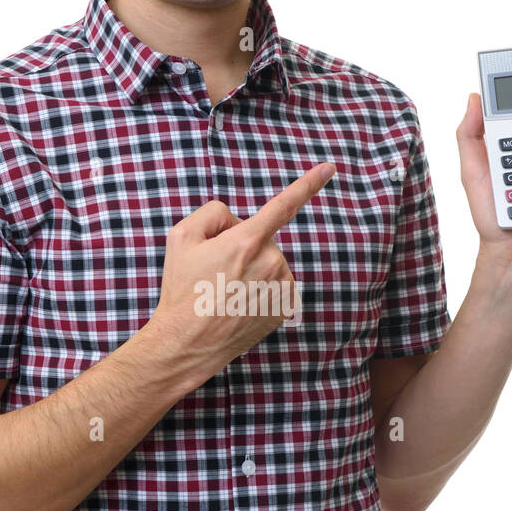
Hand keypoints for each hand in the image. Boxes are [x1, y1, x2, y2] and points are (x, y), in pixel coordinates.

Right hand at [150, 162, 336, 370]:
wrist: (188, 343)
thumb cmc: (182, 289)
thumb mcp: (181, 236)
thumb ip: (213, 213)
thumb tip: (237, 221)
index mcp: (247, 240)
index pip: (283, 205)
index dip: (308, 184)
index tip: (329, 167)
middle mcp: (271, 261)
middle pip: (260, 238)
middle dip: (240, 246)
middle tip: (214, 272)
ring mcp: (282, 286)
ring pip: (269, 262)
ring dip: (251, 269)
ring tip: (225, 291)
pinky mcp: (286, 307)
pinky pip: (276, 284)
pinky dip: (260, 289)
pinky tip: (239, 303)